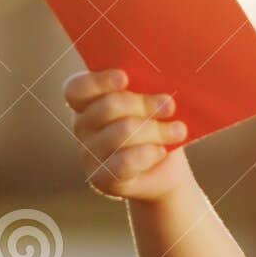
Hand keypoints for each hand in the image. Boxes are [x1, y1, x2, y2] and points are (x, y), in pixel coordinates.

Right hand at [62, 68, 192, 201]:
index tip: (125, 78)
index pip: (77, 88)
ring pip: (122, 132)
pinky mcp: (101, 178)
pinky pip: (124, 161)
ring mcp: (88, 154)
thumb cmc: (156, 126)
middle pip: (108, 107)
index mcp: (87, 101)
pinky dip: (148, 153)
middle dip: (144, 104)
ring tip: (178, 130)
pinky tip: (162, 151)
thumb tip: (159, 80)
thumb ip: (145, 89)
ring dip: (156, 130)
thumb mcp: (151, 104)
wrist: (165, 170)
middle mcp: (82, 126)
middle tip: (169, 105)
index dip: (98, 81)